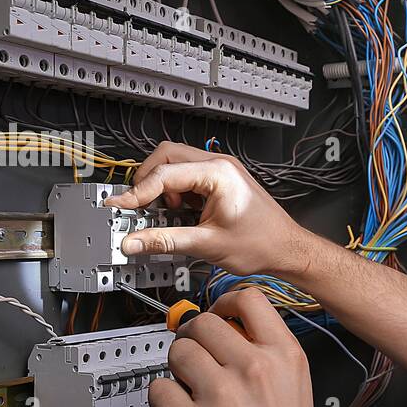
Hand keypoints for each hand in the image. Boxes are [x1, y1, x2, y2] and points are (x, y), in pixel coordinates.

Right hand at [103, 141, 312, 277]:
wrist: (287, 248)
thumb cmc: (262, 243)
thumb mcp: (207, 245)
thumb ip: (166, 240)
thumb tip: (134, 241)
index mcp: (218, 173)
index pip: (164, 174)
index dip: (137, 192)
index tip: (119, 206)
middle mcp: (219, 165)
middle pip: (166, 157)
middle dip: (147, 182)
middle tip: (138, 207)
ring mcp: (220, 170)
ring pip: (175, 164)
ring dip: (162, 187)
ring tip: (166, 214)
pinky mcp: (220, 180)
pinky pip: (187, 176)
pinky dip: (176, 192)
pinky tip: (180, 214)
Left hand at [147, 288, 331, 406]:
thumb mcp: (295, 387)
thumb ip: (265, 355)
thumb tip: (228, 333)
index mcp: (284, 355)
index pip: (247, 297)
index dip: (223, 302)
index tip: (217, 314)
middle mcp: (253, 367)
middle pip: (202, 323)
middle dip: (194, 339)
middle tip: (198, 361)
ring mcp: (220, 394)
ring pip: (176, 352)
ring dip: (178, 370)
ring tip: (193, 393)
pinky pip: (158, 389)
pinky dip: (165, 401)